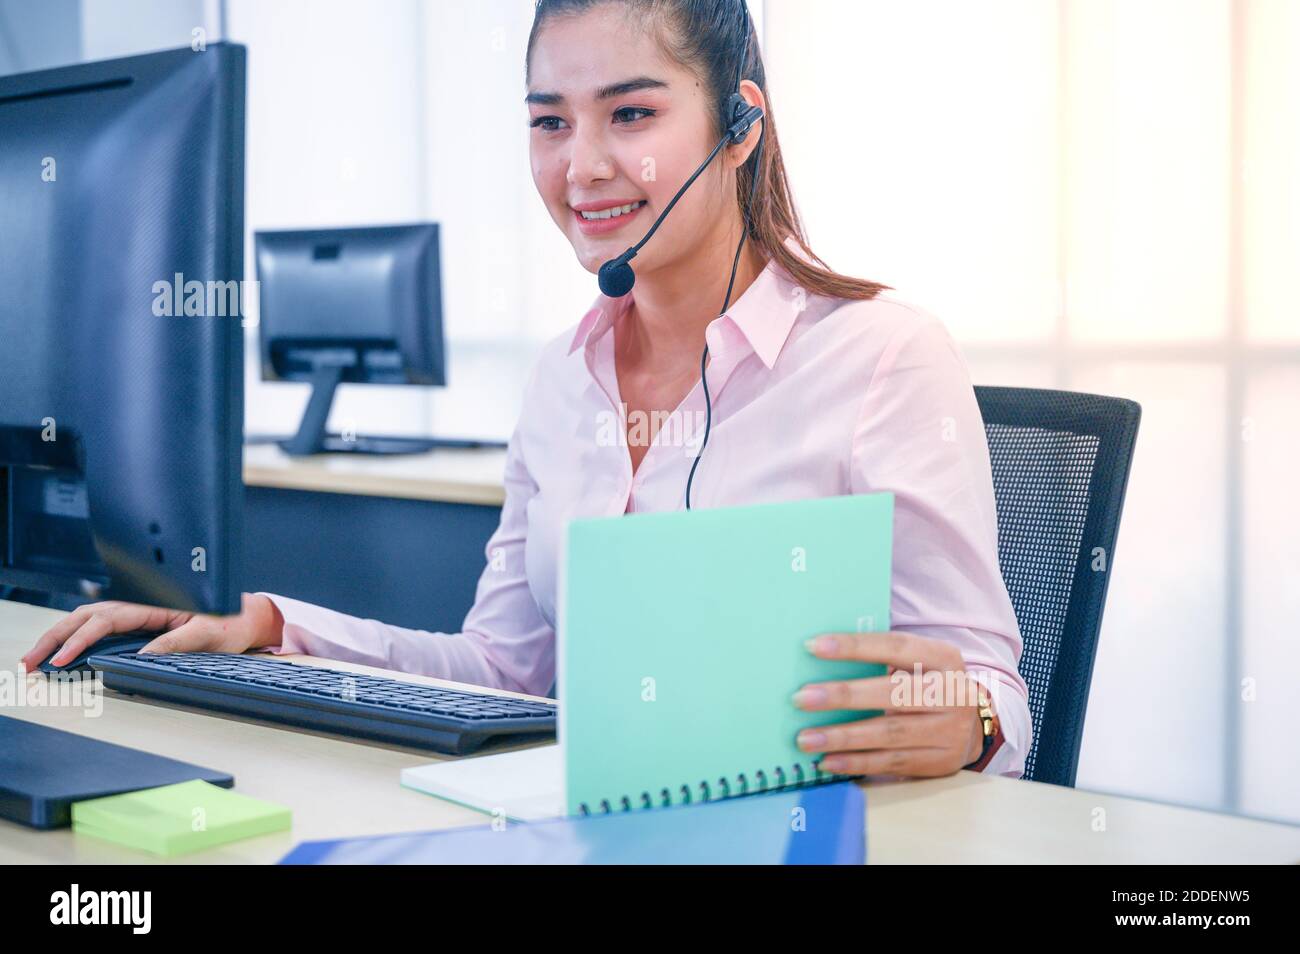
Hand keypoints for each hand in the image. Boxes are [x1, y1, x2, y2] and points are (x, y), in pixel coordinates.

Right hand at [20, 593, 283, 672]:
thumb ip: (177, 640)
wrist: (245, 616)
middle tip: (30, 663)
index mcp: (152, 603)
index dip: (80, 639)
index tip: (63, 659)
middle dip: (54, 638)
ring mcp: (137, 614)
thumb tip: (144, 654)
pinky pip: (100, 629)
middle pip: (86, 616)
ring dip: (59, 638)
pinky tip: (60, 654)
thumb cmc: (230, 622)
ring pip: (87, 621)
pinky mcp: (138, 625)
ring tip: (35, 661)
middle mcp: (139, 605)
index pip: (106, 619)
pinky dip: (75, 640)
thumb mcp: (208, 632)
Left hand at [792, 631, 987, 777]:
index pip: (895, 646)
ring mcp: (949, 731)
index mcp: (944, 658)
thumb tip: (820, 652)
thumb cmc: (928, 685)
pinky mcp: (940, 762)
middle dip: (843, 696)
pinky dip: (856, 762)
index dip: (854, 646)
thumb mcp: (919, 662)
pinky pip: (891, 763)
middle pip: (892, 693)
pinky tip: (828, 761)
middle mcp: (952, 693)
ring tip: (806, 738)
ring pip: (889, 733)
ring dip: (842, 737)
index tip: (813, 646)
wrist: (972, 724)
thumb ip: (882, 657)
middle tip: (802, 698)